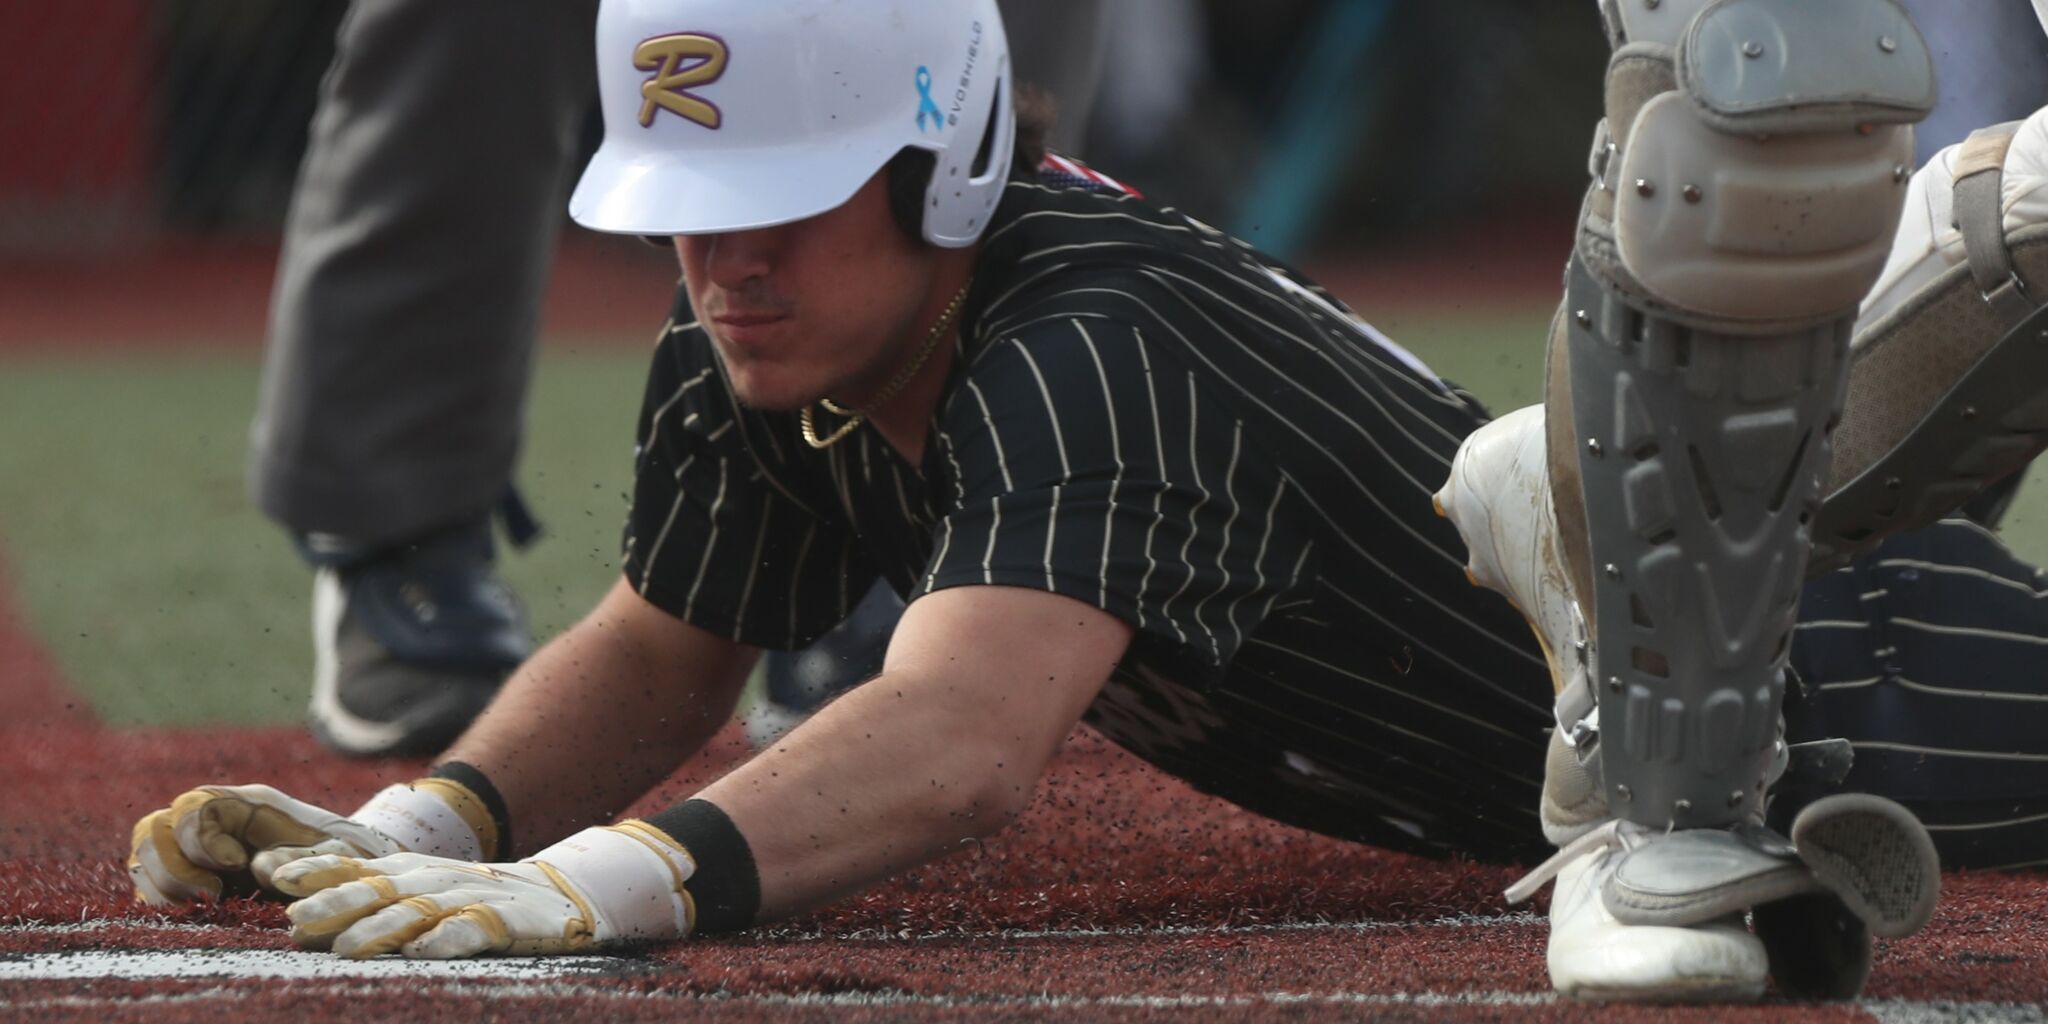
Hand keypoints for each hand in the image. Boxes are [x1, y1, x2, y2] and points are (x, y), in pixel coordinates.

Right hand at [128, 784, 406, 904]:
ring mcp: (196, 849)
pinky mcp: (190, 877)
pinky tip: (197, 916)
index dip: (203, 839)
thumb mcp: (334, 856)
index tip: (236, 867)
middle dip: (173, 867)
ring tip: (205, 907)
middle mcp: (213, 821)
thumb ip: (300, 858)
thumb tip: (258, 866)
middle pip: (155, 828)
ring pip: (146, 855)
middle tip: (211, 895)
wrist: (347, 874)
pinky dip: (164, 902)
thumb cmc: (343, 858)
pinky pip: (153, 884)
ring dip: (164, 886)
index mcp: (247, 805)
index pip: (195, 807)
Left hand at [273, 821, 695, 957]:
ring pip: (422, 911)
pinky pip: (475, 933)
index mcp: (420, 871)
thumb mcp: (433, 890)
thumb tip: (304, 908)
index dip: (318, 867)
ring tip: (345, 949)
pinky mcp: (509, 926)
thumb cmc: (490, 902)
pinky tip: (421, 956)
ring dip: (382, 929)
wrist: (571, 897)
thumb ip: (381, 894)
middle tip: (295, 920)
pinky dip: (447, 941)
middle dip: (338, 900)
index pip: (362, 864)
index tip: (271, 874)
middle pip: (383, 887)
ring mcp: (476, 900)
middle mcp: (442, 880)